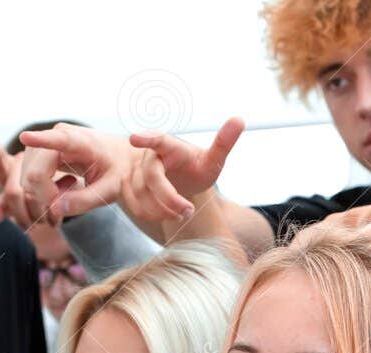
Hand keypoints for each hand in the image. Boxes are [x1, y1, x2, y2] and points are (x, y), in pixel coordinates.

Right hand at [0, 124, 138, 229]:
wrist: (116, 157)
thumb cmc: (115, 172)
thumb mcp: (109, 191)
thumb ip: (85, 201)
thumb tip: (55, 209)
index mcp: (80, 141)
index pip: (58, 140)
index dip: (40, 140)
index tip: (25, 137)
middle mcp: (56, 135)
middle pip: (34, 174)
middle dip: (46, 198)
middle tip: (70, 204)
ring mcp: (43, 143)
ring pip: (26, 180)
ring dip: (43, 197)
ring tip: (69, 192)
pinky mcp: (36, 153)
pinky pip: (27, 180)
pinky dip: (40, 192)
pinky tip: (61, 188)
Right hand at [120, 117, 244, 223]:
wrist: (181, 182)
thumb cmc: (196, 167)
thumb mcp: (213, 159)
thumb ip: (223, 143)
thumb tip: (240, 119)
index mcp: (169, 145)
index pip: (158, 140)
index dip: (147, 139)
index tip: (134, 137)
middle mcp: (149, 157)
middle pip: (151, 178)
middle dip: (170, 198)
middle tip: (189, 211)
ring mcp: (136, 173)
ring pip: (141, 195)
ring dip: (164, 211)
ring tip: (184, 213)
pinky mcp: (130, 189)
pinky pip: (136, 207)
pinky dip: (154, 216)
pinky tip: (170, 215)